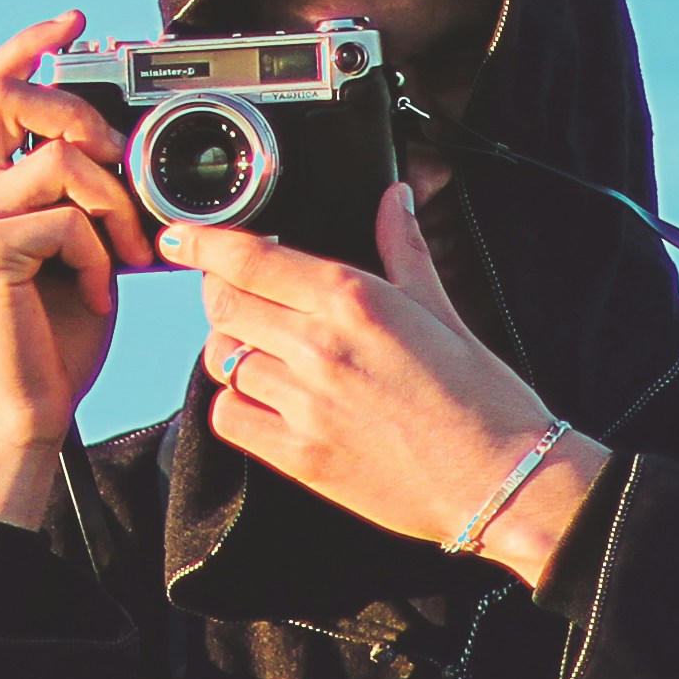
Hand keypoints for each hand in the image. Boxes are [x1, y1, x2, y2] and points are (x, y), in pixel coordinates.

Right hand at [0, 8, 158, 525]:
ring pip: (58, 160)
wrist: (28, 416)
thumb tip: (128, 156)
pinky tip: (102, 290)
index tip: (73, 19)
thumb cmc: (56, 342)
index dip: (26, 43)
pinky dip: (102, 255)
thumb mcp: (81, 253)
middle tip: (117, 158)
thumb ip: (85, 201)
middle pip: (2, 94)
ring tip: (127, 253)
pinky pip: (64, 220)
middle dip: (76, 109)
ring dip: (114, 203)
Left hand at [168, 185, 602, 588]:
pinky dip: (236, 405)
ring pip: (222, 360)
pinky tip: (266, 401)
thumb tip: (394, 199)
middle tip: (239, 300)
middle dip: (221, 296)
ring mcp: (304, 402)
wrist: (499, 478)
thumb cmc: (480, 397)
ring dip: (234, 352)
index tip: (179, 237)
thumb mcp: (440, 309)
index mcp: (353, 299)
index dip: (202, 243)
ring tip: (267, 355)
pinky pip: (229, 417)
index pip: (248, 257)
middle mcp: (319, 345)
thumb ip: (403, 250)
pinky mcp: (299, 454)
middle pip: (223, 305)